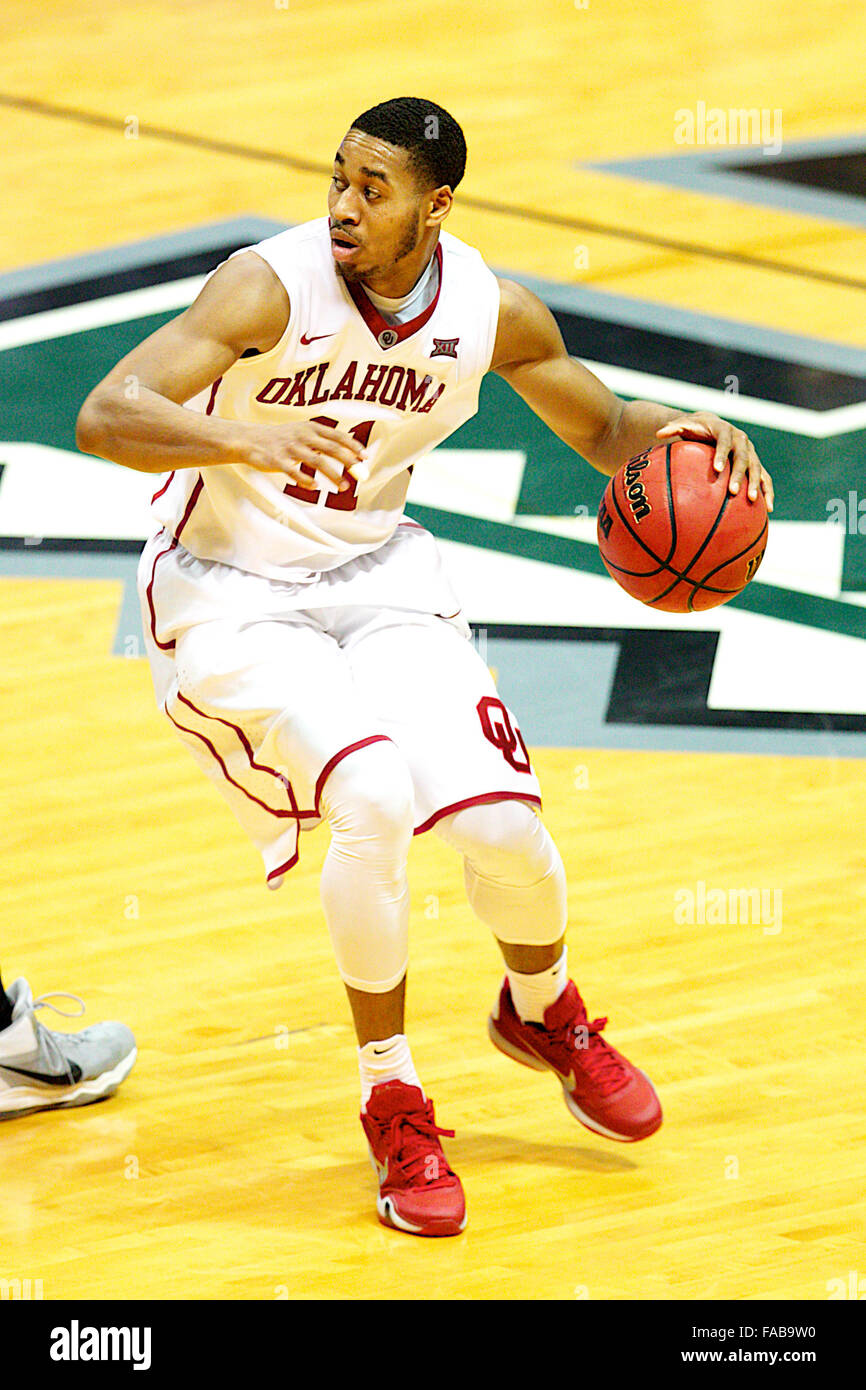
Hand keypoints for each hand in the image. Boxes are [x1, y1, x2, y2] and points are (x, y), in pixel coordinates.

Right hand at [242, 420, 368, 490]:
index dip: (352, 446)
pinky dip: (306, 480)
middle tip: (361, 474)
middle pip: (330, 448)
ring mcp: (290, 448)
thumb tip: (349, 449)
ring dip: (333, 475)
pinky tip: (315, 487)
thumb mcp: (302, 431)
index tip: (365, 457)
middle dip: (348, 461)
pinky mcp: (277, 461)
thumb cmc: (281, 438)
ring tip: (344, 487)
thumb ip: (322, 439)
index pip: (336, 435)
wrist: (250, 440)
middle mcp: (302, 436)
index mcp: (310, 428)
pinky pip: (294, 472)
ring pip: (316, 461)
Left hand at [656, 411, 772, 511]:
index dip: (721, 454)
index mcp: (725, 431)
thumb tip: (658, 433)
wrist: (714, 426)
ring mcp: (750, 453)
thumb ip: (673, 428)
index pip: (725, 441)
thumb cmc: (696, 428)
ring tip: (752, 501)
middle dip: (739, 474)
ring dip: (757, 484)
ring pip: (757, 468)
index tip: (716, 469)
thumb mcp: (685, 425)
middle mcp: (742, 441)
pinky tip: (768, 509)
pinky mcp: (755, 464)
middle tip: (733, 491)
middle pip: (743, 457)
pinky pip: (765, 478)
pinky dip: (768, 492)